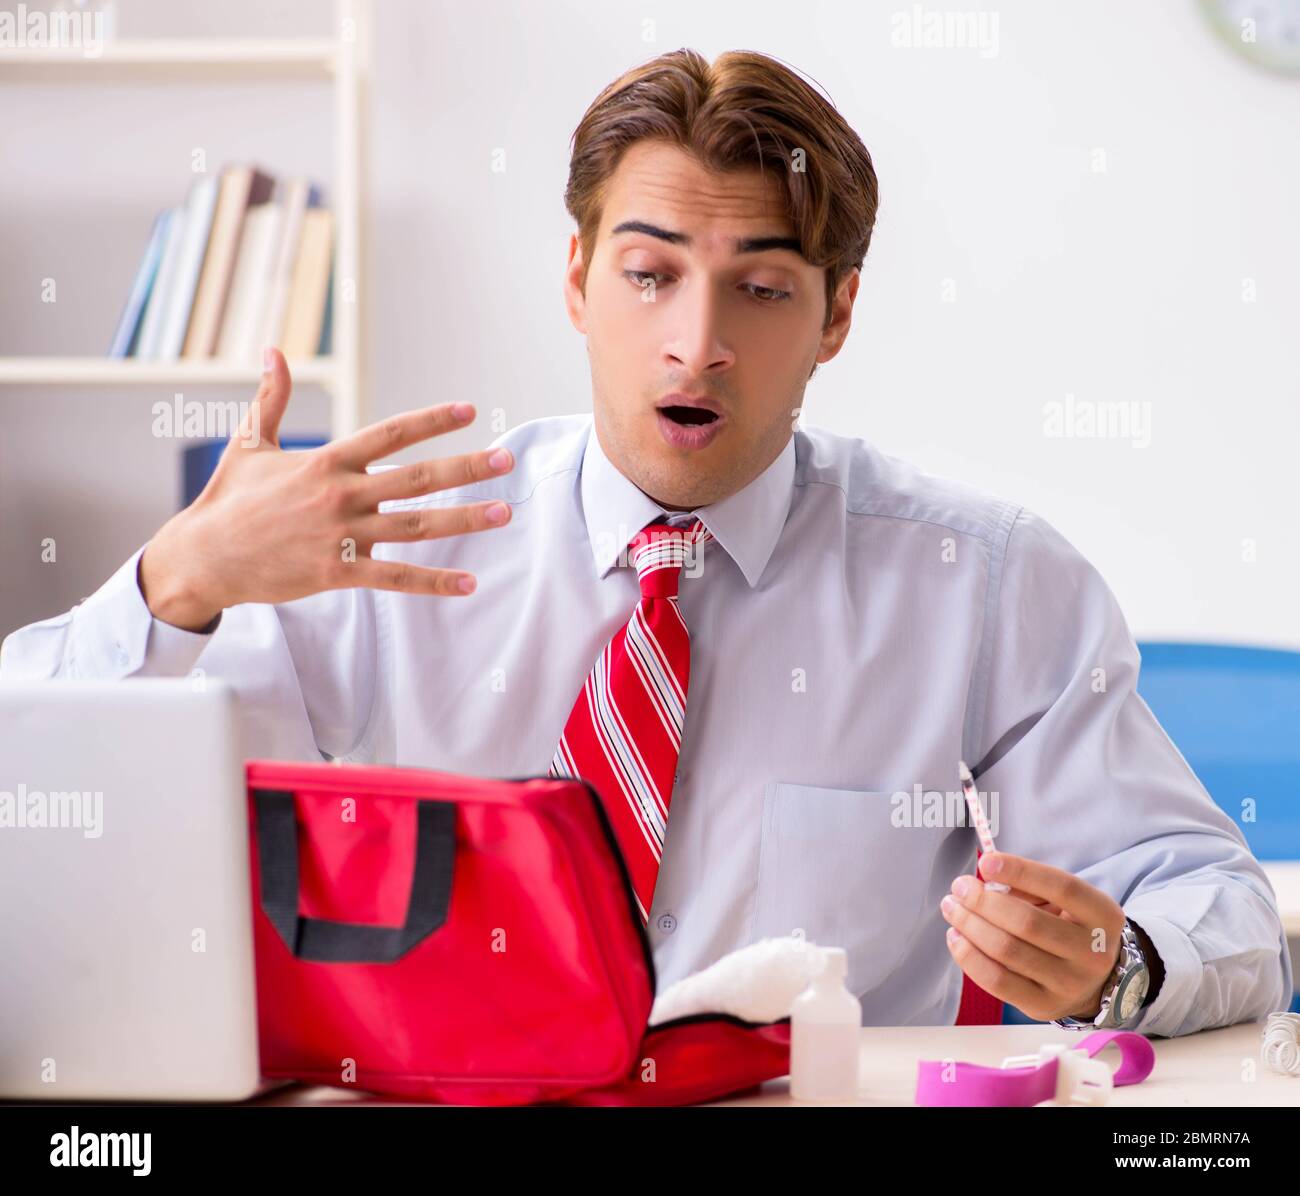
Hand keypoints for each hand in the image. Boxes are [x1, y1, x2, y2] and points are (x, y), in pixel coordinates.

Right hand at [139, 347, 514, 629]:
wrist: (203, 557)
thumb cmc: (228, 500)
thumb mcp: (249, 443)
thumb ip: (270, 398)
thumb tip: (272, 351)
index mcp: (327, 461)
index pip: (390, 433)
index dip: (432, 420)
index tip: (469, 410)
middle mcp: (340, 495)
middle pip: (417, 477)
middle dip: (466, 467)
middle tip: (507, 460)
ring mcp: (342, 534)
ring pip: (416, 526)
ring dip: (464, 519)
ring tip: (504, 511)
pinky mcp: (337, 572)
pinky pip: (395, 577)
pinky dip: (433, 582)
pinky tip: (468, 583)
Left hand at [940, 851, 1125, 1021]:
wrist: (1094, 980)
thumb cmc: (1069, 927)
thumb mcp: (1065, 901)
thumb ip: (1031, 886)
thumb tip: (986, 876)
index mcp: (1103, 916)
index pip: (1062, 887)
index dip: (1020, 871)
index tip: (985, 862)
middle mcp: (1093, 953)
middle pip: (1027, 923)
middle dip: (983, 901)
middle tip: (959, 887)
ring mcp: (1069, 984)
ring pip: (1007, 951)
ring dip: (970, 925)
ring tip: (952, 908)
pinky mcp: (1043, 1006)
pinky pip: (998, 981)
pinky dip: (969, 956)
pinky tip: (956, 938)